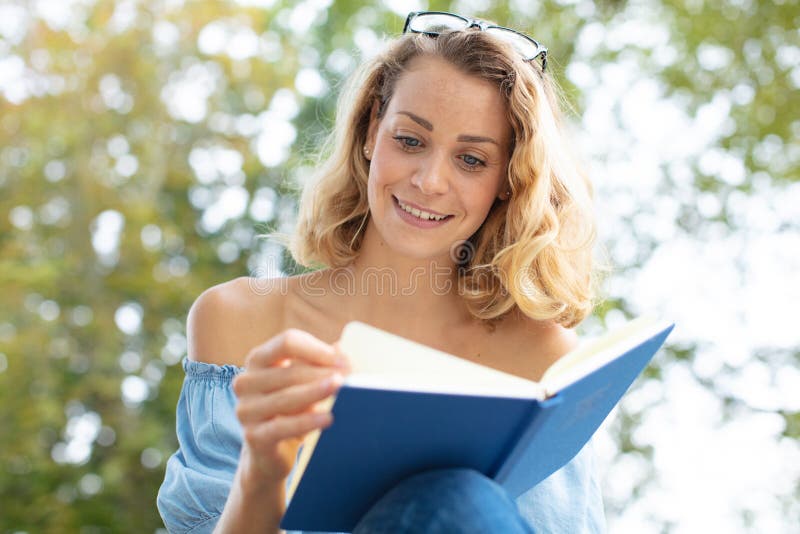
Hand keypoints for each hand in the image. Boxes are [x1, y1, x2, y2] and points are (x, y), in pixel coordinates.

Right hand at [232, 328, 349, 492]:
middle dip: (323, 374)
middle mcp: (245, 382)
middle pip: (290, 372)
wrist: (272, 453)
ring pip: (287, 398)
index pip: (287, 342)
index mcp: (258, 359)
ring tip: (344, 392)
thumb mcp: (303, 382)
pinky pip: (283, 427)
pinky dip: (308, 421)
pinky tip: (328, 418)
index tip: (343, 361)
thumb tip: (343, 350)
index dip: (317, 349)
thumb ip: (318, 363)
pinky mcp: (252, 436)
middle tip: (351, 379)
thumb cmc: (292, 409)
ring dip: (318, 393)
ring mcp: (246, 410)